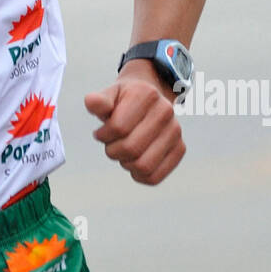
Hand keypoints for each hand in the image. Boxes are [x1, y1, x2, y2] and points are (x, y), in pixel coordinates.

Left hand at [84, 59, 185, 184]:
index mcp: (146, 94)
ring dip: (125, 164)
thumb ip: (99, 101)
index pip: (119, 127)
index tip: (100, 132)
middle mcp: (165, 111)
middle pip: (131, 148)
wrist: (148, 100)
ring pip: (143, 166)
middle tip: (110, 144)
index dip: (103, 135)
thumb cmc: (123, 100)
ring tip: (122, 153)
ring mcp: (175, 131)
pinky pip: (155, 177)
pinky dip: (138, 176)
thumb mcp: (109, 94)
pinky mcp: (179, 149)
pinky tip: (132, 163)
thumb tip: (91, 102)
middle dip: (112, 151)